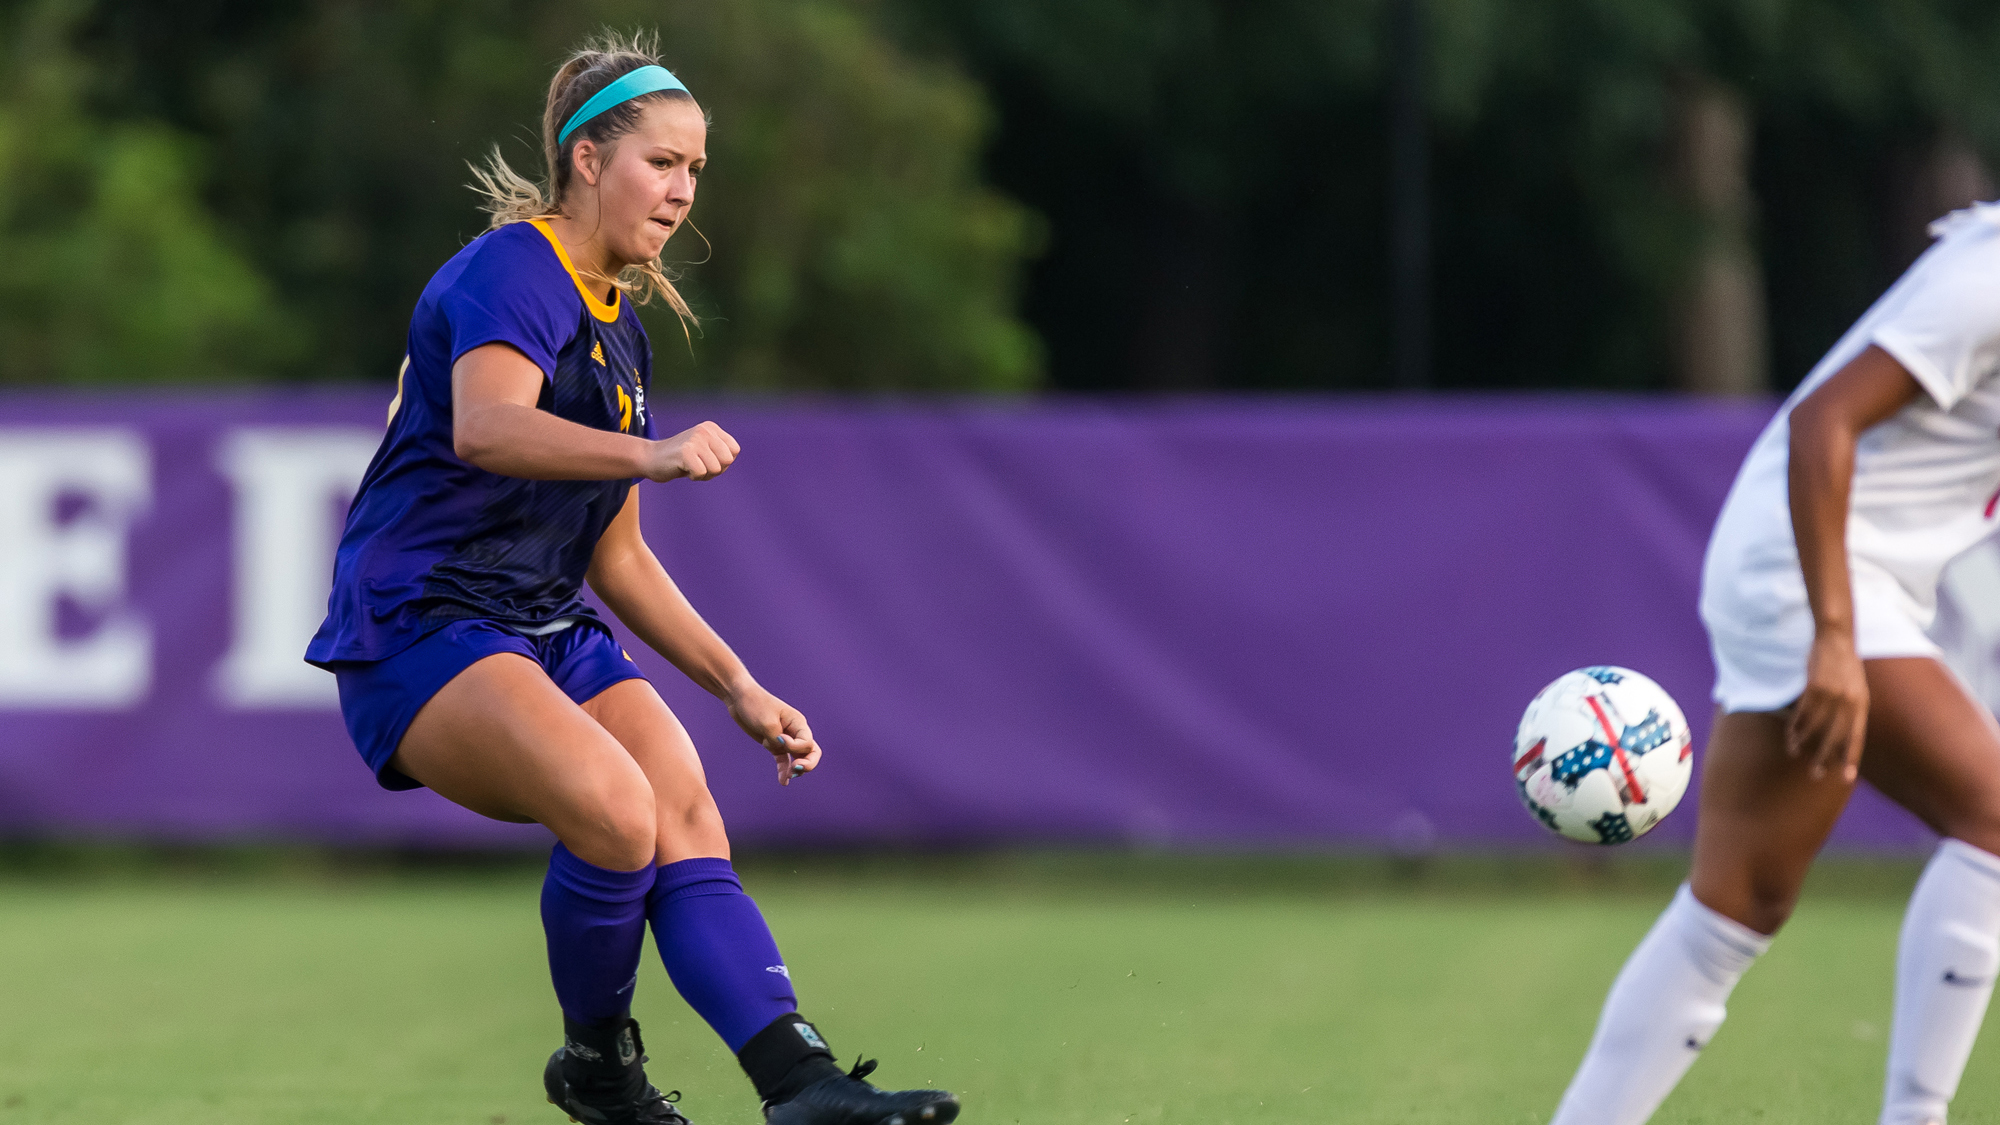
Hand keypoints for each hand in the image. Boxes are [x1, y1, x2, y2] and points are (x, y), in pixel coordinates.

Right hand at [643, 421, 739, 481]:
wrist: (651, 458)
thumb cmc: (681, 459)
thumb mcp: (704, 450)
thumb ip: (720, 452)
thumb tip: (730, 458)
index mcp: (711, 428)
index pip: (734, 450)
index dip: (723, 462)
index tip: (707, 460)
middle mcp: (705, 430)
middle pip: (727, 460)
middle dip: (715, 470)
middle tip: (698, 465)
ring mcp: (695, 440)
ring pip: (716, 469)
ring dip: (703, 474)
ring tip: (690, 466)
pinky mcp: (686, 451)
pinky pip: (701, 473)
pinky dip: (694, 476)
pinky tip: (683, 468)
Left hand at [726, 683, 821, 785]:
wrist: (739, 698)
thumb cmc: (755, 705)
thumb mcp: (767, 723)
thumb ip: (776, 740)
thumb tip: (781, 750)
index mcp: (798, 722)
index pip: (806, 742)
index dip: (795, 747)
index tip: (778, 739)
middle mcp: (794, 731)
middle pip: (811, 752)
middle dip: (808, 763)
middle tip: (797, 769)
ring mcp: (784, 739)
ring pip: (799, 757)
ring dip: (797, 768)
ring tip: (790, 777)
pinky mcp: (773, 744)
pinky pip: (783, 760)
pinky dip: (784, 770)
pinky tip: (784, 782)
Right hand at [1786, 631, 1867, 781]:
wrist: (1836, 639)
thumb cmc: (1845, 666)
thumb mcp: (1856, 689)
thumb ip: (1851, 711)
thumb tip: (1842, 736)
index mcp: (1862, 705)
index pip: (1856, 738)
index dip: (1850, 758)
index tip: (1846, 778)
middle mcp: (1848, 702)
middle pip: (1835, 737)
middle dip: (1824, 757)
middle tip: (1814, 774)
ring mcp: (1831, 695)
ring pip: (1815, 726)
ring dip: (1803, 742)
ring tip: (1794, 752)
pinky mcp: (1814, 687)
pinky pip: (1802, 712)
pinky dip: (1795, 725)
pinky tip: (1790, 734)